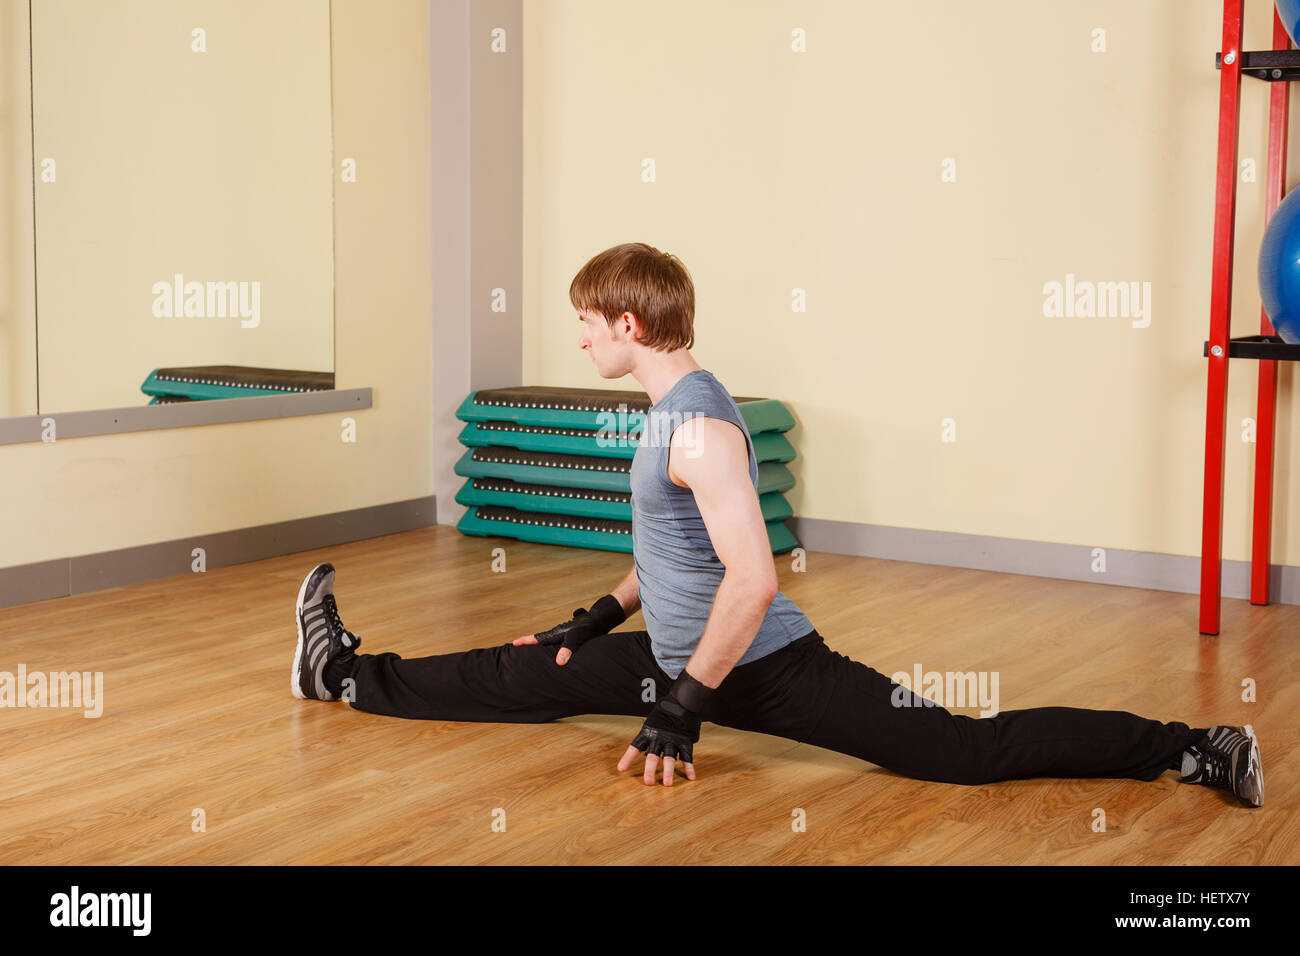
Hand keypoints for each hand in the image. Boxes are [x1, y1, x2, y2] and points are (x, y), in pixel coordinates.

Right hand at [511, 594, 624, 665]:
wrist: (599, 621)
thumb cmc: (588, 629)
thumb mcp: (577, 639)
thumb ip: (568, 650)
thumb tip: (559, 662)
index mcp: (556, 634)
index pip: (537, 639)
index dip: (525, 641)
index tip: (513, 643)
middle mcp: (558, 635)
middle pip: (540, 641)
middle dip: (529, 646)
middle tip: (517, 650)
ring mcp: (564, 636)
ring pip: (549, 644)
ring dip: (541, 649)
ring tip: (533, 657)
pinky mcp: (572, 640)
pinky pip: (558, 647)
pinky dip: (553, 652)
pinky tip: (556, 659)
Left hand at [618, 670, 712, 786]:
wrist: (681, 701)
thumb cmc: (663, 714)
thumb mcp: (651, 724)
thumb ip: (648, 739)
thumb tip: (641, 752)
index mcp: (648, 733)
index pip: (635, 747)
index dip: (628, 758)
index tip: (621, 769)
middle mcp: (659, 738)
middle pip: (653, 756)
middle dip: (650, 770)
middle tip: (648, 783)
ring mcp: (672, 740)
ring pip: (670, 758)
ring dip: (668, 772)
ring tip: (667, 784)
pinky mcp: (685, 741)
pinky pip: (687, 756)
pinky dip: (689, 767)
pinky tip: (690, 777)